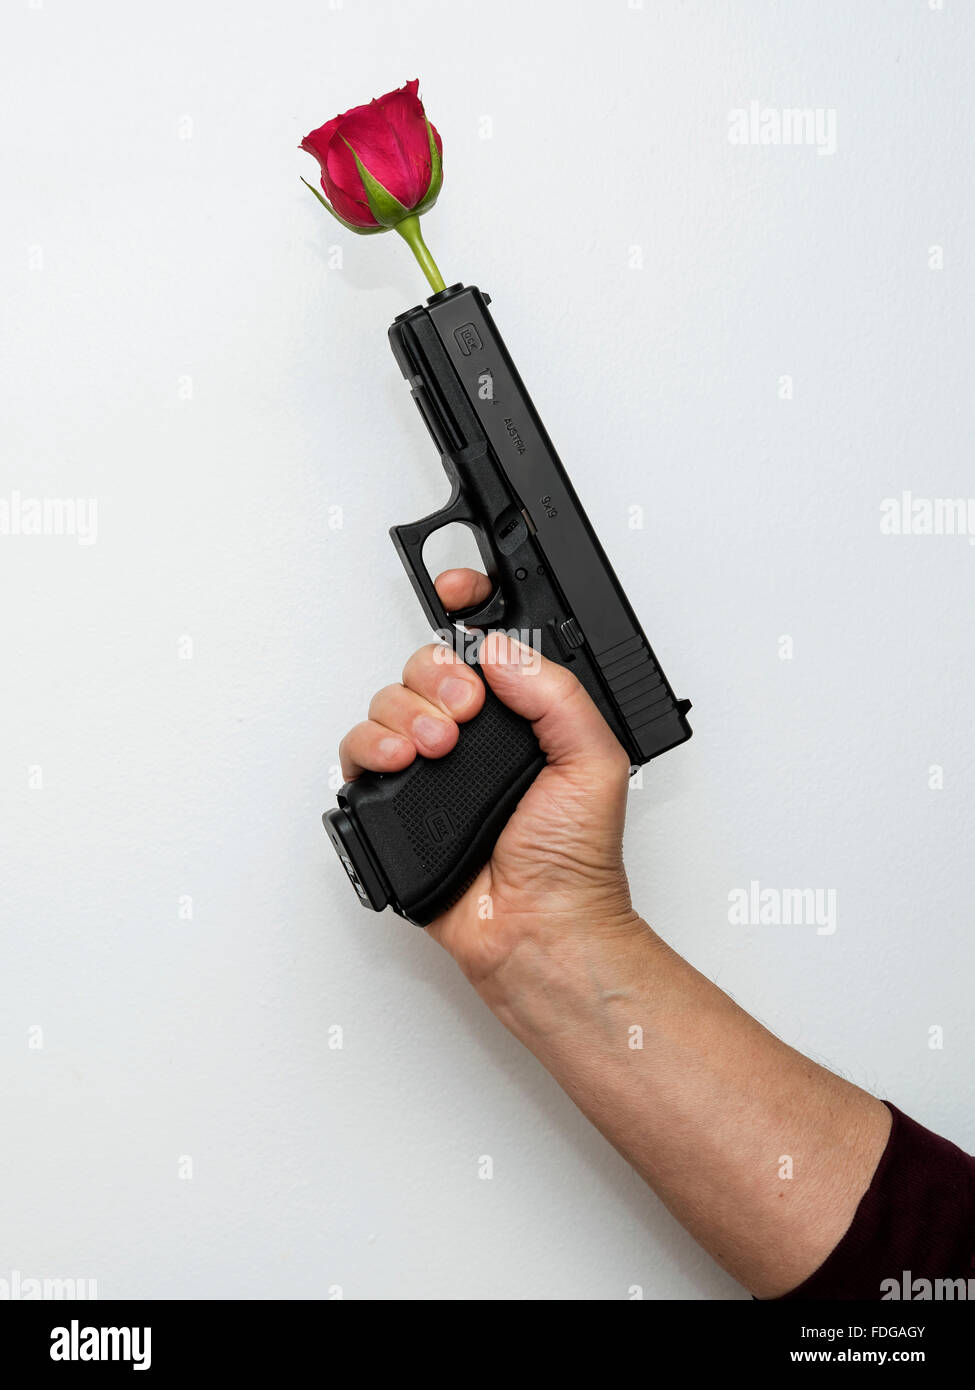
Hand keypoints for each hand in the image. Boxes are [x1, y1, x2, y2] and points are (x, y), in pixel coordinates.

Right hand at [338, 569, 640, 988]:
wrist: (540, 927)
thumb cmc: (574, 862)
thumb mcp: (593, 759)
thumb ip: (556, 693)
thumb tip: (500, 650)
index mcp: (523, 716)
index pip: (486, 644)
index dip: (467, 607)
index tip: (458, 592)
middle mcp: (474, 736)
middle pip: (428, 665)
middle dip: (438, 674)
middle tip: (464, 710)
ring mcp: (432, 768)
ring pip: (390, 701)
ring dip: (406, 711)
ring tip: (437, 746)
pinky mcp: (396, 802)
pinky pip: (358, 753)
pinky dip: (369, 746)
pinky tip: (401, 760)